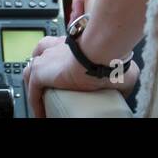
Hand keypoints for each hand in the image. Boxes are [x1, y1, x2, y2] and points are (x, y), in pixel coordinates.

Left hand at [21, 38, 138, 118]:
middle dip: (42, 68)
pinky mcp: (41, 72)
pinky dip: (35, 103)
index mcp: (73, 44)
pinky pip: (32, 91)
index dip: (56, 58)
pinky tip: (40, 113)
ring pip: (32, 72)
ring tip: (42, 102)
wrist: (102, 51)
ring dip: (35, 86)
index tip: (61, 72)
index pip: (58, 47)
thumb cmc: (113, 55)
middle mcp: (56, 47)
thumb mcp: (121, 66)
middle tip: (48, 85)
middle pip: (40, 55)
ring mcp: (47, 58)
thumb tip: (126, 82)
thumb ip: (121, 74)